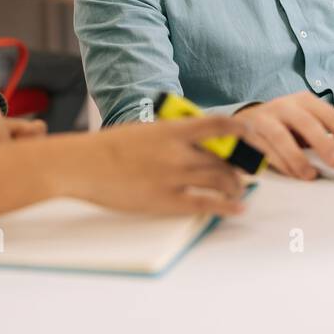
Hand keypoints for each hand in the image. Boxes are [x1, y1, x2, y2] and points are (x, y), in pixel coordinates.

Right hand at [59, 117, 249, 216]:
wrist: (82, 164)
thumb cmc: (109, 147)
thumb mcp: (145, 131)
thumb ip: (171, 135)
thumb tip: (195, 140)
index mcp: (172, 130)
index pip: (218, 124)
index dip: (239, 128)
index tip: (251, 133)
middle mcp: (179, 152)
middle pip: (224, 157)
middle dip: (241, 165)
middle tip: (246, 170)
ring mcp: (174, 177)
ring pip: (221, 180)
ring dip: (236, 185)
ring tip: (239, 189)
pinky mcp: (166, 201)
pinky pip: (206, 204)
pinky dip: (227, 207)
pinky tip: (238, 208)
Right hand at [235, 92, 333, 179]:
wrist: (244, 121)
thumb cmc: (283, 127)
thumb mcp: (303, 126)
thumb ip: (320, 140)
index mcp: (304, 101)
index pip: (330, 116)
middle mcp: (284, 106)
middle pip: (306, 122)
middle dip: (323, 143)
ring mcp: (263, 118)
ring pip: (280, 136)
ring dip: (297, 158)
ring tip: (310, 175)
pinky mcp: (247, 133)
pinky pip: (263, 149)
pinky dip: (278, 163)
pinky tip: (290, 174)